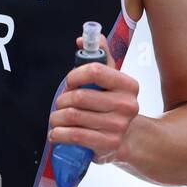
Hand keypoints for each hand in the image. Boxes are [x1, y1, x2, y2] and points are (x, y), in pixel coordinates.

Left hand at [47, 36, 139, 164]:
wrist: (130, 138)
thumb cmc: (114, 105)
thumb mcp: (111, 80)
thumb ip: (100, 57)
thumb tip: (82, 41)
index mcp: (128, 85)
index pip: (95, 70)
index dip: (75, 75)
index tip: (69, 81)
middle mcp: (127, 105)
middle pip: (80, 96)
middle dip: (62, 99)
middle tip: (60, 103)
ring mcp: (119, 126)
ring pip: (74, 116)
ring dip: (57, 117)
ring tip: (56, 118)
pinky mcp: (109, 144)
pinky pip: (75, 135)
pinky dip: (59, 134)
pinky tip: (56, 133)